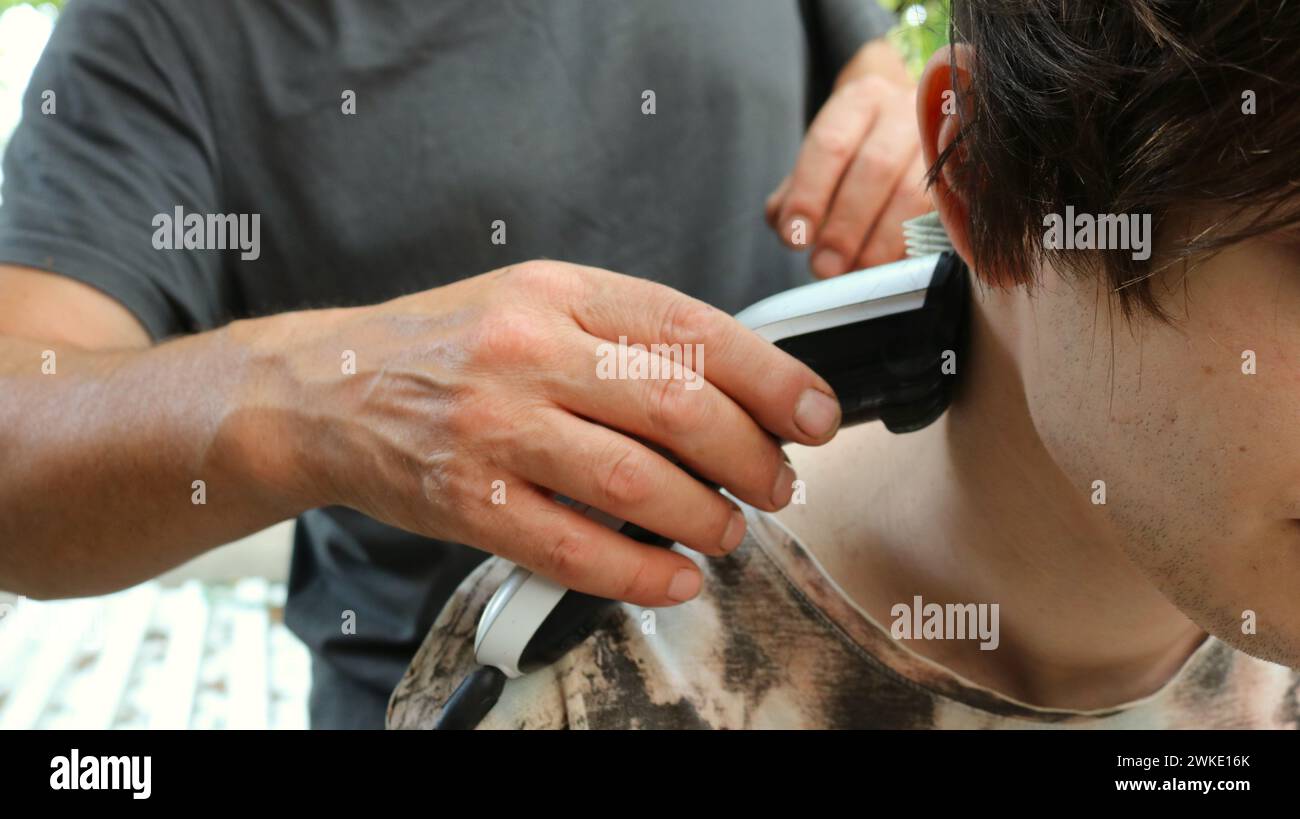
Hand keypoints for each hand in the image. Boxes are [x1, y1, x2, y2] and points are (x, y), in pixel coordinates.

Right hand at [246, 260, 840, 606]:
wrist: (328, 388)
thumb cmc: (449, 347)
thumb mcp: (533, 301)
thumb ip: (624, 333)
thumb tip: (737, 388)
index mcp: (558, 291)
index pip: (692, 328)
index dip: (772, 378)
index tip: (817, 414)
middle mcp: (528, 349)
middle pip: (678, 406)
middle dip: (752, 458)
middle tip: (777, 485)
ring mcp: (494, 427)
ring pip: (636, 482)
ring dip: (706, 518)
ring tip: (727, 530)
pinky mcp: (468, 500)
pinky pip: (576, 548)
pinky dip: (641, 574)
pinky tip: (674, 578)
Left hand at [766, 73, 929, 277]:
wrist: (915, 123)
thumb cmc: (860, 148)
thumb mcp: (822, 158)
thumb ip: (796, 190)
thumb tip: (784, 224)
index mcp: (861, 100)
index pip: (830, 145)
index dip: (809, 195)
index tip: (794, 237)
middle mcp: (906, 111)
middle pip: (874, 169)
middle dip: (845, 226)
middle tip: (824, 266)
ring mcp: (944, 140)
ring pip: (913, 195)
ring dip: (880, 243)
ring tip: (855, 272)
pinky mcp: (969, 175)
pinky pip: (942, 216)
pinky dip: (912, 247)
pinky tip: (892, 266)